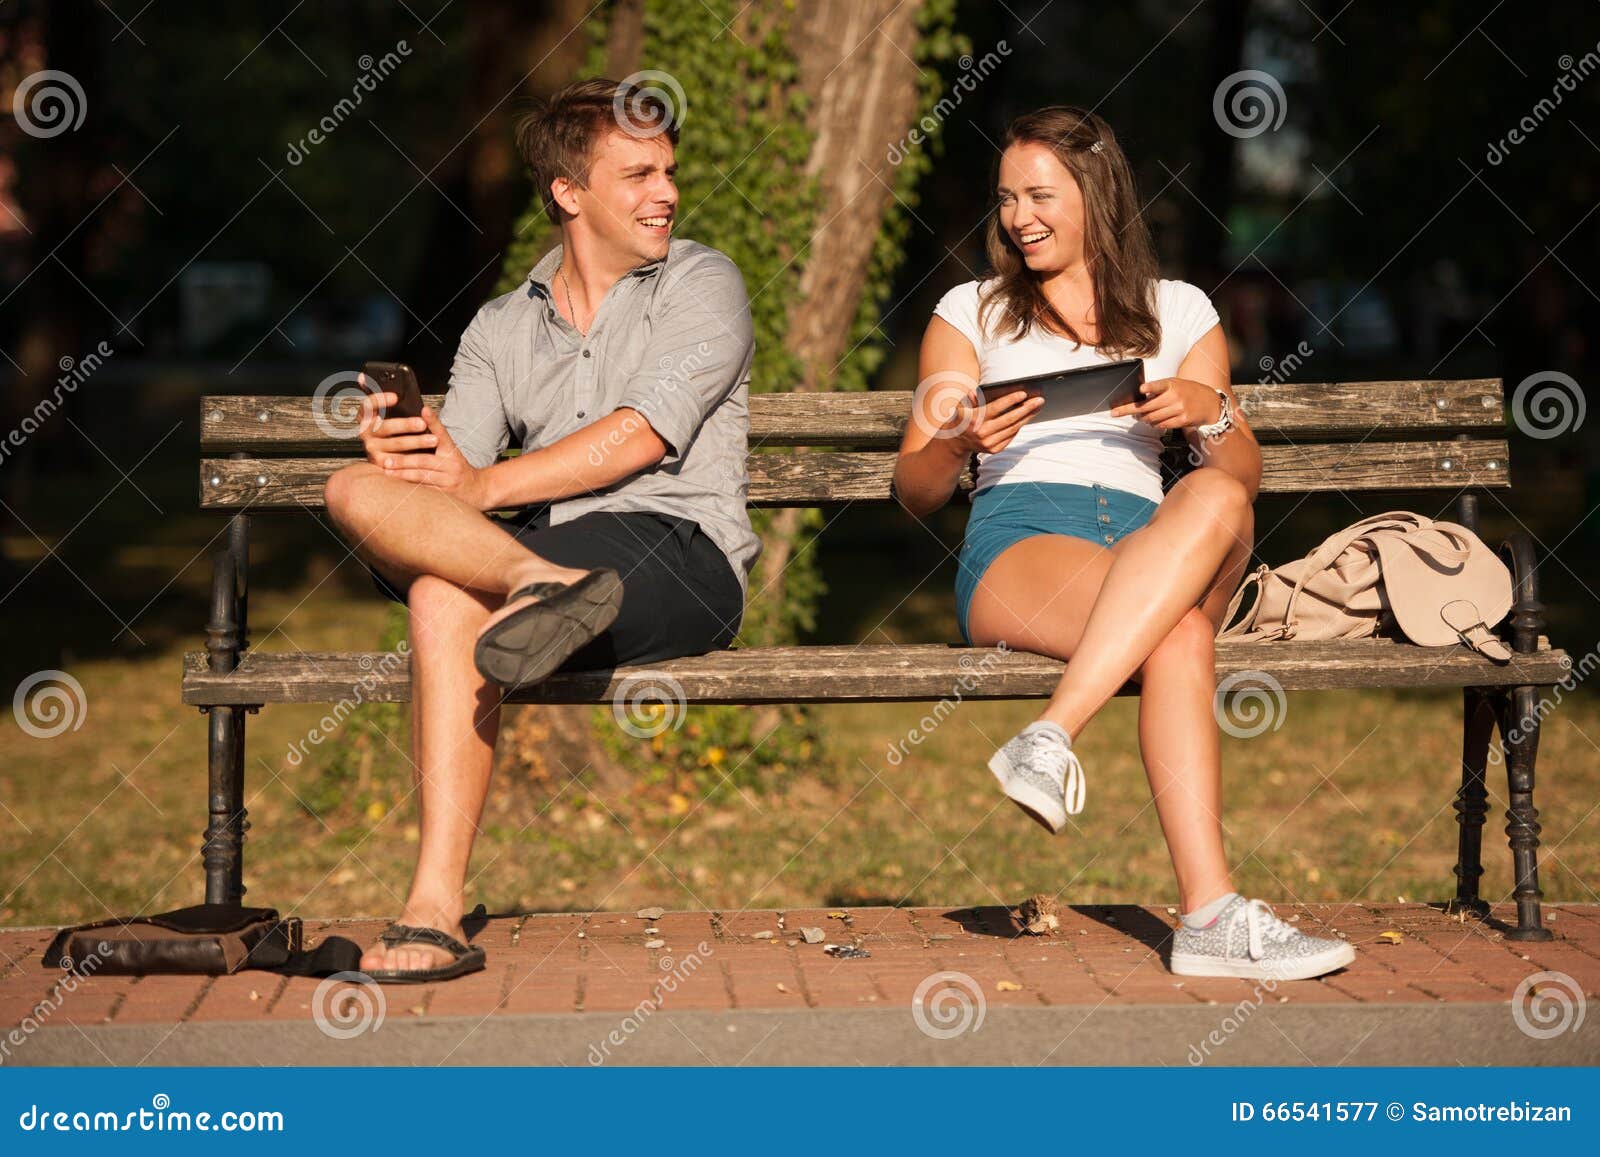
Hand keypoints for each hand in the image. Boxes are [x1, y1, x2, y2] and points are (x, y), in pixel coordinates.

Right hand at [357, 378, 437, 461]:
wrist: (401, 456)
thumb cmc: (400, 430)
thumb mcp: (399, 413)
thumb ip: (396, 400)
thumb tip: (373, 379)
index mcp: (367, 416)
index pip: (367, 405)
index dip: (380, 400)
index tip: (396, 396)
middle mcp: (365, 431)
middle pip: (383, 426)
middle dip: (405, 424)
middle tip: (422, 423)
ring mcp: (371, 448)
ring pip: (393, 444)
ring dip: (415, 442)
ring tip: (432, 439)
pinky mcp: (379, 463)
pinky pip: (396, 461)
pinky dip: (411, 459)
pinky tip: (423, 457)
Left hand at [369, 402, 491, 509]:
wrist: (478, 489)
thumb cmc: (457, 468)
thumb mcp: (450, 452)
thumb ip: (435, 440)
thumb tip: (418, 422)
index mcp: (451, 451)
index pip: (442, 433)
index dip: (433, 421)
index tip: (424, 410)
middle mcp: (452, 464)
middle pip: (424, 460)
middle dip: (403, 460)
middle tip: (386, 460)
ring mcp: (450, 480)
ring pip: (423, 476)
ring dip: (402, 475)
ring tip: (387, 473)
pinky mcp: (447, 494)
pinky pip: (426, 491)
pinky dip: (410, 488)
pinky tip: (397, 487)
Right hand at [927, 381, 1045, 455]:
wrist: (955, 442)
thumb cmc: (961, 418)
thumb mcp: (961, 406)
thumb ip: (969, 399)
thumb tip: (975, 393)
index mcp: (974, 419)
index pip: (996, 408)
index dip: (1010, 400)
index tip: (1024, 394)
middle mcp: (982, 432)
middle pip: (1009, 419)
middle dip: (1026, 409)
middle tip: (1039, 400)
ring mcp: (988, 443)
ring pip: (1012, 428)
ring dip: (1027, 418)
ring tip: (1037, 408)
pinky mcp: (993, 449)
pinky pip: (1010, 436)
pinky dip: (1019, 426)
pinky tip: (1026, 417)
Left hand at [1110, 377, 1222, 430]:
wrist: (1210, 403)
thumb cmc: (1188, 391)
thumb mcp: (1175, 384)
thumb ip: (1159, 389)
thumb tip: (1140, 397)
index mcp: (1171, 384)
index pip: (1158, 385)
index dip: (1149, 387)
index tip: (1140, 389)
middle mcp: (1175, 397)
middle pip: (1147, 406)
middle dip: (1130, 411)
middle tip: (1118, 412)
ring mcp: (1179, 409)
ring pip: (1152, 418)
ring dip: (1142, 419)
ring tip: (1140, 417)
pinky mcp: (1182, 420)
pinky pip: (1162, 425)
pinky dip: (1154, 424)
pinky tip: (1153, 422)